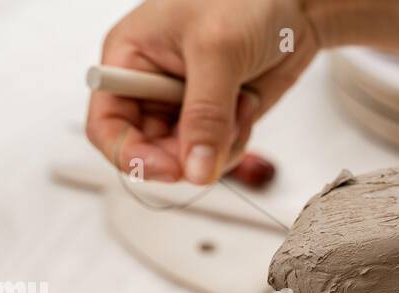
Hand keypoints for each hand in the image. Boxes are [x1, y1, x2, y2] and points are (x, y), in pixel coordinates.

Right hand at [86, 0, 319, 182]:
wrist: (292, 3)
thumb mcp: (217, 50)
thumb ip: (205, 113)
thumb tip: (195, 170)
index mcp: (129, 60)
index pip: (106, 125)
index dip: (131, 155)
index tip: (171, 170)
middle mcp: (150, 88)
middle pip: (148, 152)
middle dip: (185, 155)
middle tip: (217, 143)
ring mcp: (183, 106)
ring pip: (186, 160)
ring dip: (218, 147)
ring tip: (240, 106)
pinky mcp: (215, 119)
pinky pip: (216, 155)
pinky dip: (235, 143)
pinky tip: (247, 107)